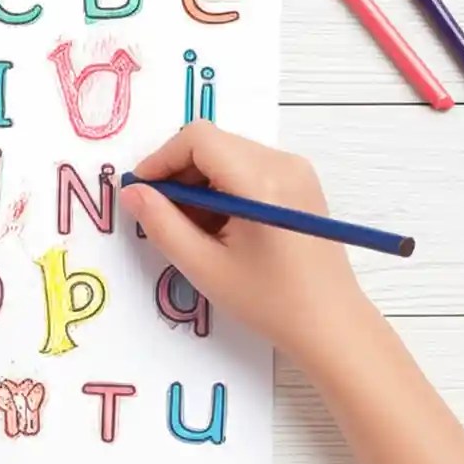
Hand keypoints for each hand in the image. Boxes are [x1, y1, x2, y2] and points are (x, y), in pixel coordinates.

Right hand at [119, 121, 372, 365]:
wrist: (331, 324)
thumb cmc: (270, 302)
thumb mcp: (205, 267)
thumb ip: (162, 224)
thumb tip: (132, 192)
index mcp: (262, 180)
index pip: (198, 139)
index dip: (161, 159)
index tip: (141, 192)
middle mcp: (284, 163)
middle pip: (213, 144)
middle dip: (179, 174)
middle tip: (163, 217)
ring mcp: (297, 170)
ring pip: (228, 155)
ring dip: (200, 183)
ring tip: (194, 230)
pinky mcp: (301, 183)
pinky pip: (248, 167)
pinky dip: (223, 188)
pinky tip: (220, 228)